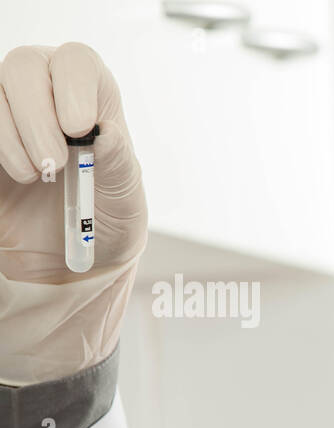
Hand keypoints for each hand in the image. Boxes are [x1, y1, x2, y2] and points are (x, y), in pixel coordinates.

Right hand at [0, 42, 146, 385]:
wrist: (69, 261)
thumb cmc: (106, 221)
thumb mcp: (125, 199)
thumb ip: (118, 164)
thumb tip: (104, 133)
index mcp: (93, 99)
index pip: (78, 61)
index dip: (74, 86)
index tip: (81, 128)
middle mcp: (46, 93)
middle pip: (24, 65)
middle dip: (37, 116)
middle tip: (55, 165)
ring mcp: (8, 112)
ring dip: (14, 142)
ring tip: (39, 179)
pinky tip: (18, 177)